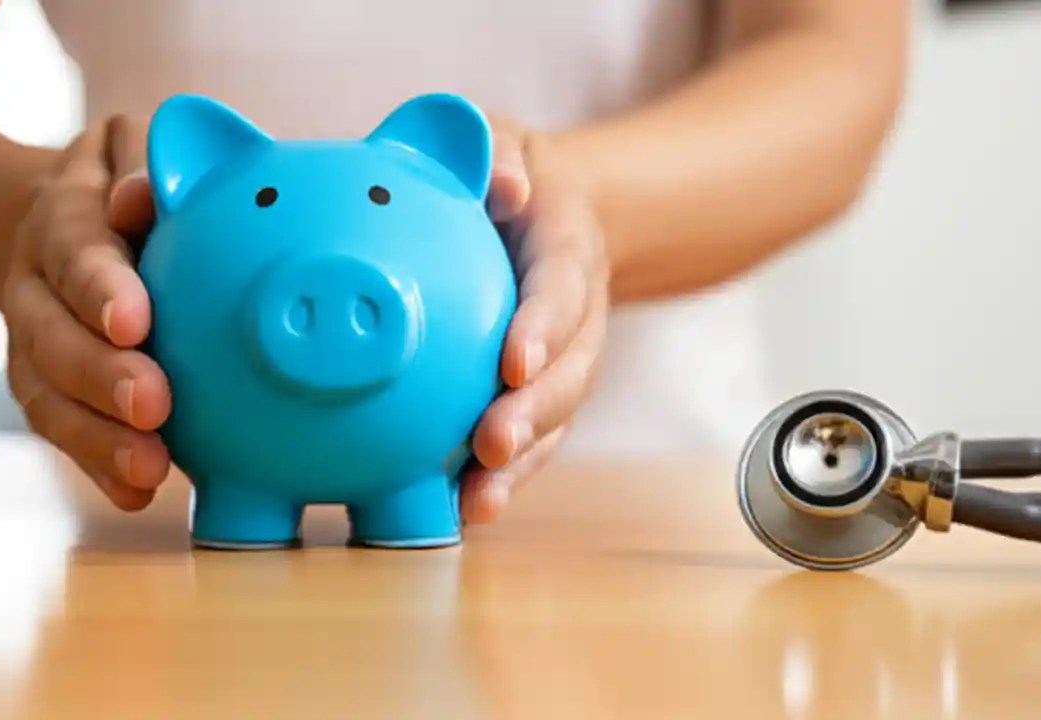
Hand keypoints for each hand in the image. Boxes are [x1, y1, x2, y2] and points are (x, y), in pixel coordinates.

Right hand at [2, 116, 171, 509]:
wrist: (62, 213)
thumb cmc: (127, 179)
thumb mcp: (133, 145)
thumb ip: (144, 165)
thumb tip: (142, 197)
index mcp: (62, 217)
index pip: (76, 251)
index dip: (100, 288)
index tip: (135, 322)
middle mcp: (36, 285)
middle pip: (52, 337)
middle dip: (100, 377)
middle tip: (152, 407)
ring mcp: (34, 340)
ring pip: (48, 396)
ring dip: (97, 438)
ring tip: (150, 471)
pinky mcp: (49, 385)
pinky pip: (64, 428)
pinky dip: (98, 464)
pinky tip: (137, 492)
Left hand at [460, 118, 610, 523]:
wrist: (562, 216)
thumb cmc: (517, 178)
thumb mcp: (506, 142)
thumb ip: (500, 152)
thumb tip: (506, 184)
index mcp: (567, 252)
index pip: (561, 290)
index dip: (542, 327)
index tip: (513, 361)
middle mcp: (577, 317)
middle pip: (568, 373)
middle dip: (533, 414)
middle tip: (491, 446)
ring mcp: (565, 363)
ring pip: (555, 420)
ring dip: (521, 464)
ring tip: (477, 503)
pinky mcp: (542, 394)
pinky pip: (532, 440)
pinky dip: (505, 477)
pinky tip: (464, 511)